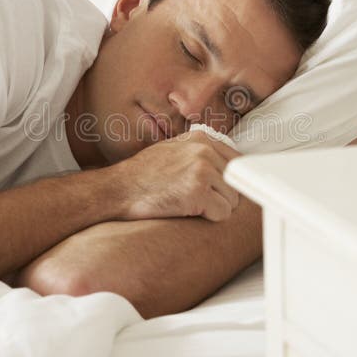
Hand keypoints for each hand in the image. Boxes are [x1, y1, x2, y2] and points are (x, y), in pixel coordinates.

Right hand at [109, 130, 240, 221]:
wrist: (118, 189)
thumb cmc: (144, 175)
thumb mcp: (174, 151)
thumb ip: (201, 153)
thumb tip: (228, 167)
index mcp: (201, 138)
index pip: (237, 161)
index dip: (227, 180)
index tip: (214, 188)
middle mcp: (204, 150)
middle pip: (236, 182)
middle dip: (220, 195)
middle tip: (195, 199)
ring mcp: (201, 170)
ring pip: (232, 199)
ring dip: (214, 207)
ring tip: (189, 203)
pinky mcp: (198, 192)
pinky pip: (223, 213)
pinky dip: (209, 218)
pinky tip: (188, 211)